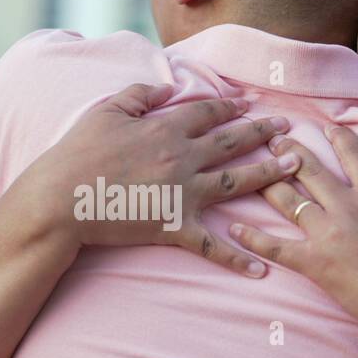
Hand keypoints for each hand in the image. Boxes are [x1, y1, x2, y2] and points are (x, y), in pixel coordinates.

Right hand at [26, 82, 301, 276]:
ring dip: (268, 175)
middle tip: (288, 128)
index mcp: (166, 129)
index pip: (208, 113)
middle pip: (232, 142)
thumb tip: (166, 88)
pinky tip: (260, 269)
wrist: (62, 197)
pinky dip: (237, 259)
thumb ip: (139, 95)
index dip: (230, 106)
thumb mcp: (106, 111)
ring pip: (236, 183)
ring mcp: (182, 193)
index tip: (248, 103)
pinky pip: (212, 245)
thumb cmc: (78, 153)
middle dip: (263, 132)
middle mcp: (182, 158)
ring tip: (294, 170)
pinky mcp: (174, 226)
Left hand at [228, 124, 357, 325]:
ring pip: (289, 201)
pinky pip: (276, 247)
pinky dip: (252, 237)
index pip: (355, 155)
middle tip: (272, 136)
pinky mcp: (315, 264)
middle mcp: (349, 208)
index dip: (340, 137)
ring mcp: (329, 235)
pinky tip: (233, 226)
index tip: (326, 125)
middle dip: (289, 150)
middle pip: (311, 171)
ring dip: (268, 182)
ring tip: (250, 167)